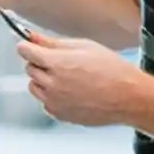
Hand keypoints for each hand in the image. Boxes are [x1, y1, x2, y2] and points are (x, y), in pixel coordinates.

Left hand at [16, 32, 143, 125]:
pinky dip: (51, 97)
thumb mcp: (84, 47)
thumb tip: (33, 37)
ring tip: (66, 77)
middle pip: (29, 69)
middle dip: (39, 62)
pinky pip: (45, 103)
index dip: (27, 46)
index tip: (29, 45)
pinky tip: (70, 92)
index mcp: (57, 63)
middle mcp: (52, 84)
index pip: (25, 51)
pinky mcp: (60, 115)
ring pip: (34, 87)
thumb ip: (54, 43)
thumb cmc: (112, 71)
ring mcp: (55, 102)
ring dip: (43, 80)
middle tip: (60, 61)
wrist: (128, 97)